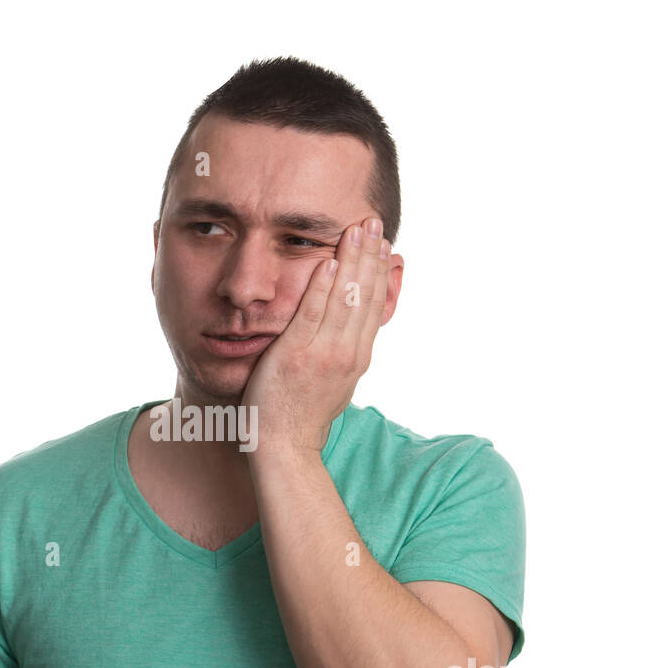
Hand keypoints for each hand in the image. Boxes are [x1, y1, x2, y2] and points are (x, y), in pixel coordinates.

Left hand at [241, 216, 392, 455]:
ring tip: (355, 229)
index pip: (374, 304)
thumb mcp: (338, 380)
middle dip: (370, 255)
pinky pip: (312, 314)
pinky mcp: (298, 355)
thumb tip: (358, 325)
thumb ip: (348, 349)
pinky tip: (325, 261)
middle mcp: (348, 353)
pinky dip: (320, 286)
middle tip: (373, 222)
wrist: (284, 445)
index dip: (380, 270)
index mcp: (358, 356)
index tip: (383, 243)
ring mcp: (325, 354)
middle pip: (365, 294)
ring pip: (344, 298)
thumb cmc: (302, 412)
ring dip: (350, 260)